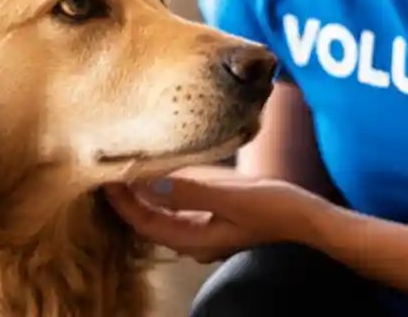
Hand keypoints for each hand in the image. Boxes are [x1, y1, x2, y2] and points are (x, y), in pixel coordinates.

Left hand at [102, 165, 330, 263]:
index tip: (104, 177)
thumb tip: (149, 184)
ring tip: (123, 168)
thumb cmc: (271, 205)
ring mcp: (203, 229)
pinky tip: (156, 172)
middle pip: (147, 220)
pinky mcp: (212, 216)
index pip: (144, 222)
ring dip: (141, 193)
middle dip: (125, 198)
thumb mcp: (229, 195)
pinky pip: (176, 205)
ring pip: (160, 213)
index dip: (121, 201)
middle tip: (105, 169)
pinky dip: (161, 190)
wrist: (304, 215)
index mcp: (193, 239)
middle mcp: (193, 239)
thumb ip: (188, 190)